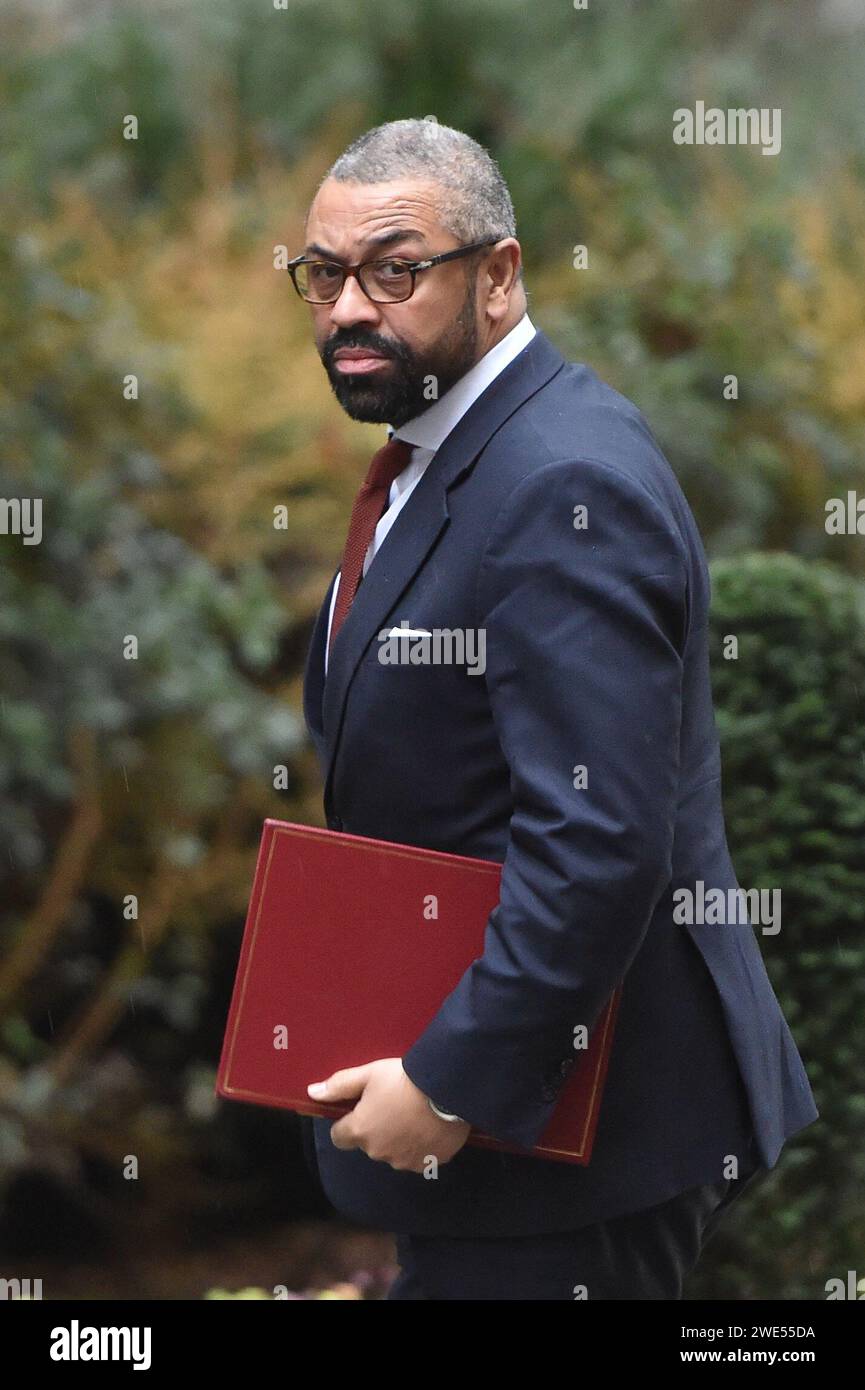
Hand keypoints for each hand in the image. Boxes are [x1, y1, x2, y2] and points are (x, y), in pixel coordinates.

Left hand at [307, 1058, 470, 1172]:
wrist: (447, 1090)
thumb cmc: (403, 1079)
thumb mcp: (369, 1074)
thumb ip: (339, 1085)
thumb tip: (312, 1093)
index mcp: (360, 1131)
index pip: (339, 1137)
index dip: (347, 1122)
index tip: (361, 1108)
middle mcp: (378, 1152)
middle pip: (368, 1143)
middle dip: (376, 1128)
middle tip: (392, 1104)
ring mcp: (404, 1162)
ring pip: (393, 1152)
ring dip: (398, 1139)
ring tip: (414, 1114)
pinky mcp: (428, 1165)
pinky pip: (417, 1157)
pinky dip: (419, 1145)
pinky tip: (429, 1126)